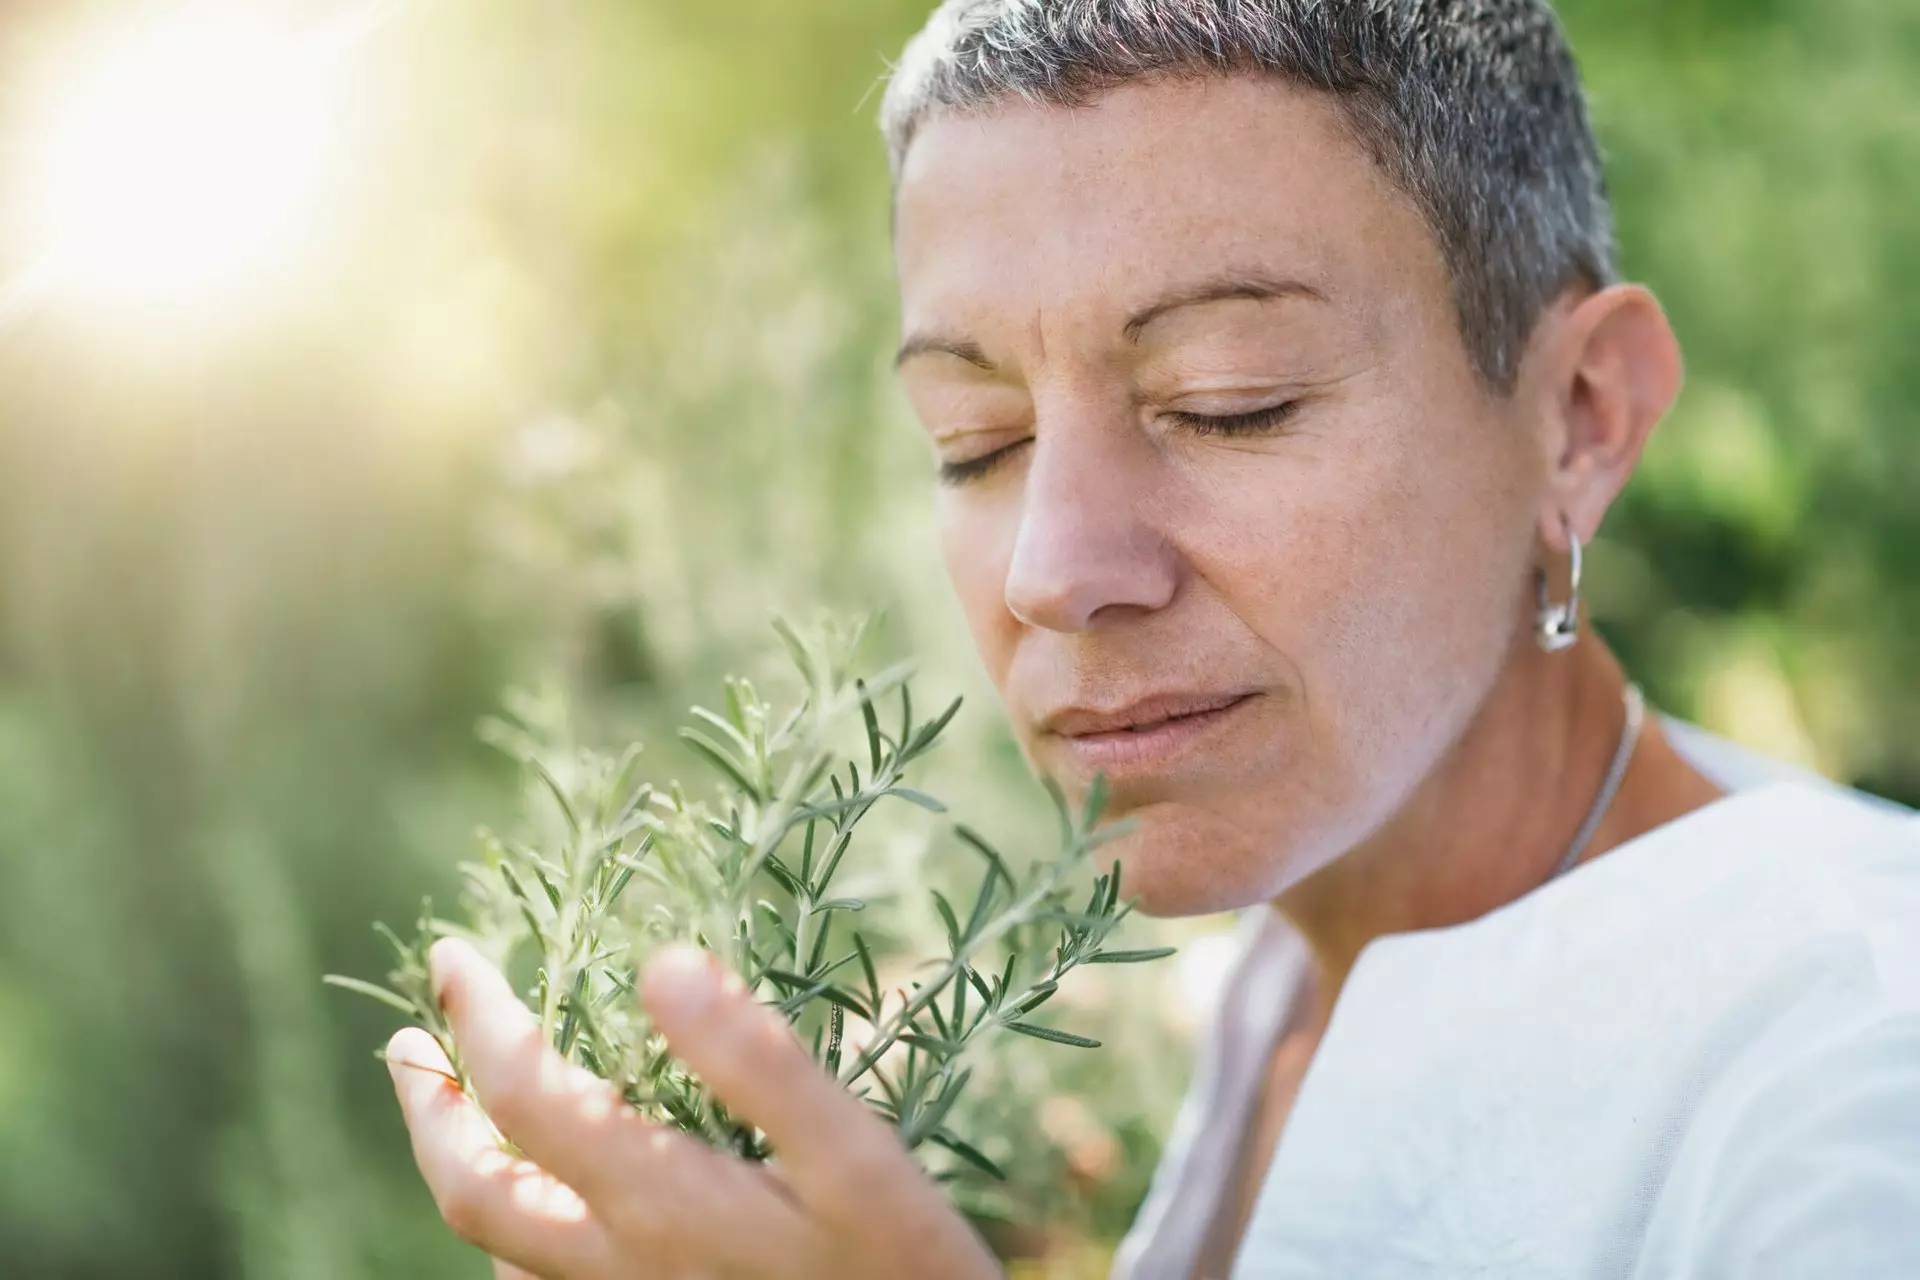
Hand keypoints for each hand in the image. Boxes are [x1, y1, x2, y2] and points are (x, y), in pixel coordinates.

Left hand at [386, 937, 1003, 1278]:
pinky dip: (508, 1225)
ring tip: (455, 1097)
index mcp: (657, 1200)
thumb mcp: (856, 1154)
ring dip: (457, 1162)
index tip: (455, 953)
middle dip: (426, 1104)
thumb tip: (661, 964)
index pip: (524, 1092)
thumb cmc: (902, 1263)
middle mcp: (616, 1265)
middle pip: (469, 1188)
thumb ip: (760, 1060)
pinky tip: (536, 1193)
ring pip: (494, 1246)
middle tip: (408, 1035)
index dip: (477, 1015)